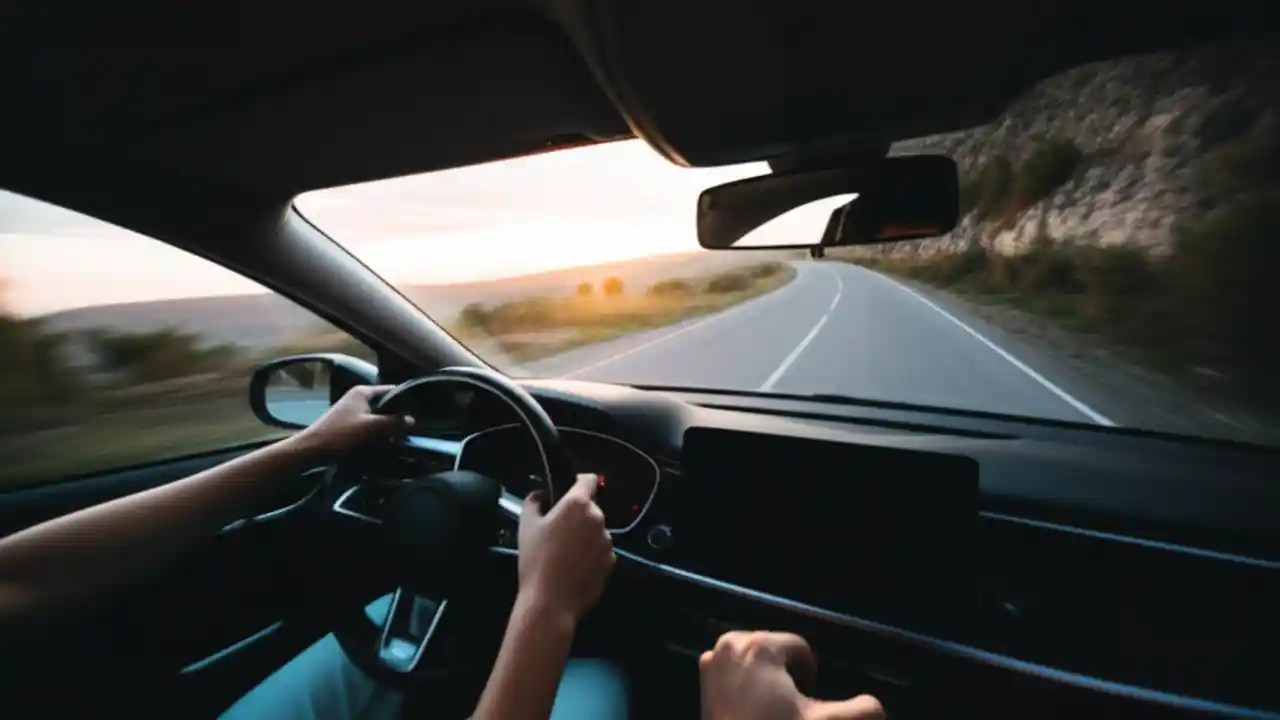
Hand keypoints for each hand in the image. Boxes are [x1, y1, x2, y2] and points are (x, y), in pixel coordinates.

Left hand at [288, 385, 411, 459]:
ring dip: (386, 427)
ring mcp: (352, 411)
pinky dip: (377, 433)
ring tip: (399, 437)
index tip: (418, 414)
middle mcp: (358, 397)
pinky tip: (383, 443)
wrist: (312, 450)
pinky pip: (369, 425)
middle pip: (385, 404)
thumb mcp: (371, 428)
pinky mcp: (349, 424)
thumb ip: (394, 422)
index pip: (392, 390)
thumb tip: (412, 420)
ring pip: (378, 416)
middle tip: (409, 429)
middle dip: (396, 416)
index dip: (405, 401)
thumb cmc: (340, 435)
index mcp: (363, 392)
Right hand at [517, 473, 614, 621]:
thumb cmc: (536, 559)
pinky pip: (600, 551)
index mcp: (577, 505)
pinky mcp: (611, 562)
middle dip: (577, 516)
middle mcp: (597, 518)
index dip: (581, 481)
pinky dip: (591, 555)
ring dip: (585, 536)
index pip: (589, 480)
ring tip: (565, 554)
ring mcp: (607, 541)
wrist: (550, 601)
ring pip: (596, 531)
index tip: (572, 487)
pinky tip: (574, 568)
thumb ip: (533, 502)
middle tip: (558, 532)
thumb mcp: (526, 526)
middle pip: (590, 509)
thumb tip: (540, 494)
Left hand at [700, 631, 884, 719]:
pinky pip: (735, 674)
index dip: (811, 674)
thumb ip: (863, 711)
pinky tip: (754, 712)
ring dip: (768, 680)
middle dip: (787, 675)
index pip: (799, 648)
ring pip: (755, 663)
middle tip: (792, 707)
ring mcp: (713, 663)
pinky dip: (747, 687)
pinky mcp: (704, 683)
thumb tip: (875, 706)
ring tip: (773, 710)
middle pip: (776, 652)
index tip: (809, 698)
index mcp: (760, 646)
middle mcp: (731, 645)